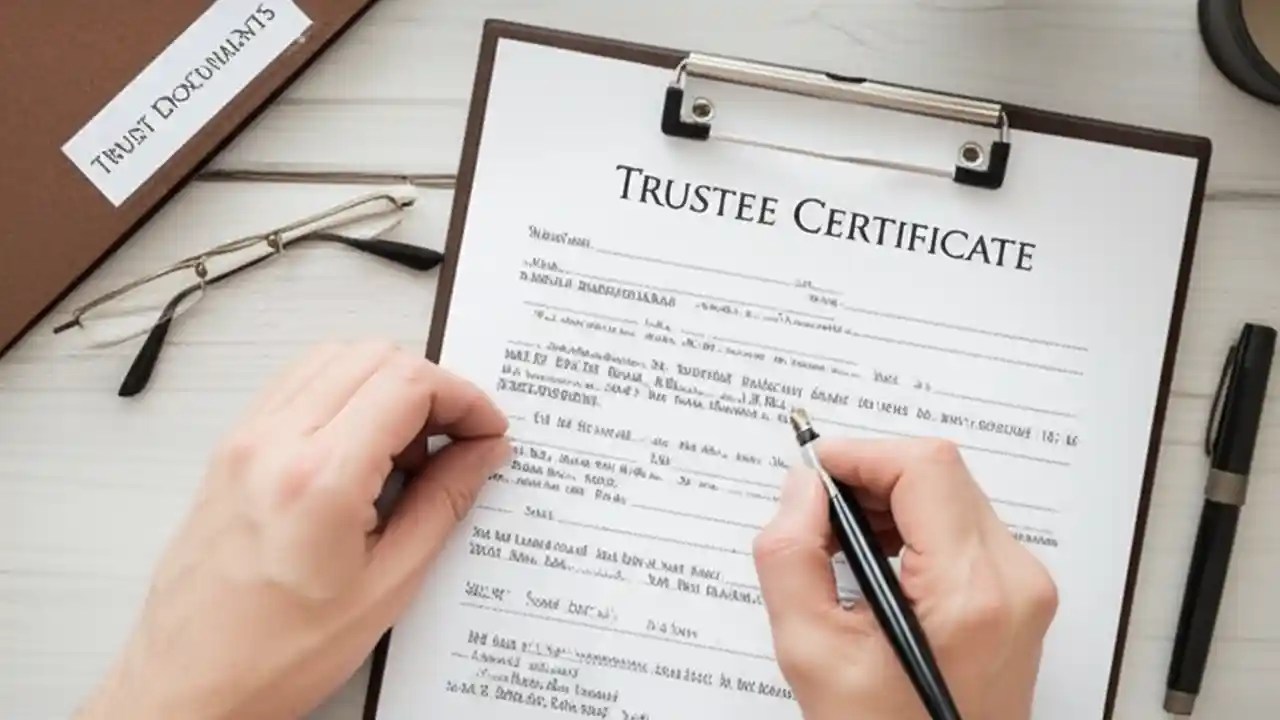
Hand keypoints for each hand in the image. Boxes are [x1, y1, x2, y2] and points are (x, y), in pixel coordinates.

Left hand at [77, 342, 509, 719]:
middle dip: (431, 385)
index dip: (464, 397)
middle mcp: (274, 442)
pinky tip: (363, 448)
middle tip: (457, 439)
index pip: (408, 383)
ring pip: (334, 357)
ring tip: (409, 449)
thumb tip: (482, 453)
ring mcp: (244, 439)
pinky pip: (297, 384)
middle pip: (374, 355)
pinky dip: (343, 393)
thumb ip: (444, 504)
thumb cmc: (277, 653)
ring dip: (386, 383)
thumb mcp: (388, 585)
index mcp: (319, 477)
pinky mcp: (229, 448)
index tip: (486, 429)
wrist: (192, 683)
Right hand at [753, 438, 1057, 719]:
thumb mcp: (811, 650)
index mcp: (969, 591)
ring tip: (839, 543)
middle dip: (870, 476)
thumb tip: (802, 489)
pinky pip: (963, 527)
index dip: (860, 455)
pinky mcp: (1018, 596)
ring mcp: (1024, 589)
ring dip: (890, 500)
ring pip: (952, 494)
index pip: (924, 468)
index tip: (813, 471)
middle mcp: (1013, 580)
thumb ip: (792, 555)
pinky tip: (874, 560)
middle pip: (940, 473)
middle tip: (816, 513)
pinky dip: (913, 526)